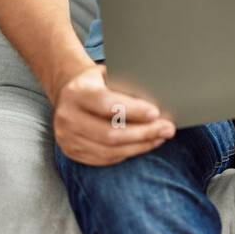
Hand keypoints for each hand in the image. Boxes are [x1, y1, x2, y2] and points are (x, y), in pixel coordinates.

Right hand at [52, 64, 175, 165]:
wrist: (68, 93)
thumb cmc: (96, 82)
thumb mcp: (107, 74)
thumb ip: (125, 85)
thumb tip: (158, 98)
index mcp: (77, 93)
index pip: (107, 104)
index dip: (133, 110)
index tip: (156, 112)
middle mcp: (67, 117)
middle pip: (110, 133)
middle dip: (143, 133)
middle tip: (167, 128)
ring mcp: (67, 137)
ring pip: (109, 150)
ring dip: (139, 146)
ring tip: (159, 137)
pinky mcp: (71, 152)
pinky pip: (104, 158)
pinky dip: (128, 153)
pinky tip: (144, 145)